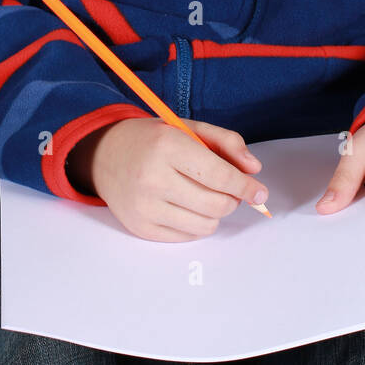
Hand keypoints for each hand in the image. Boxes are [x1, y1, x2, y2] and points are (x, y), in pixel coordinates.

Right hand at [71, 118, 267, 243]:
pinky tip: (186, 206)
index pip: (220, 176)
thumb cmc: (153, 140)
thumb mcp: (188, 127)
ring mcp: (145, 207)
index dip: (246, 187)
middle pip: (217, 205)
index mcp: (168, 146)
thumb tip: (254, 170)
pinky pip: (187, 237)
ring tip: (205, 195)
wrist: (104, 155)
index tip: (260, 193)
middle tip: (228, 189)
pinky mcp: (140, 227)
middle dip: (232, 199)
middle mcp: (153, 178)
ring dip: (216, 213)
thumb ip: (226, 142)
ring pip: (205, 225)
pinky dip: (197, 224)